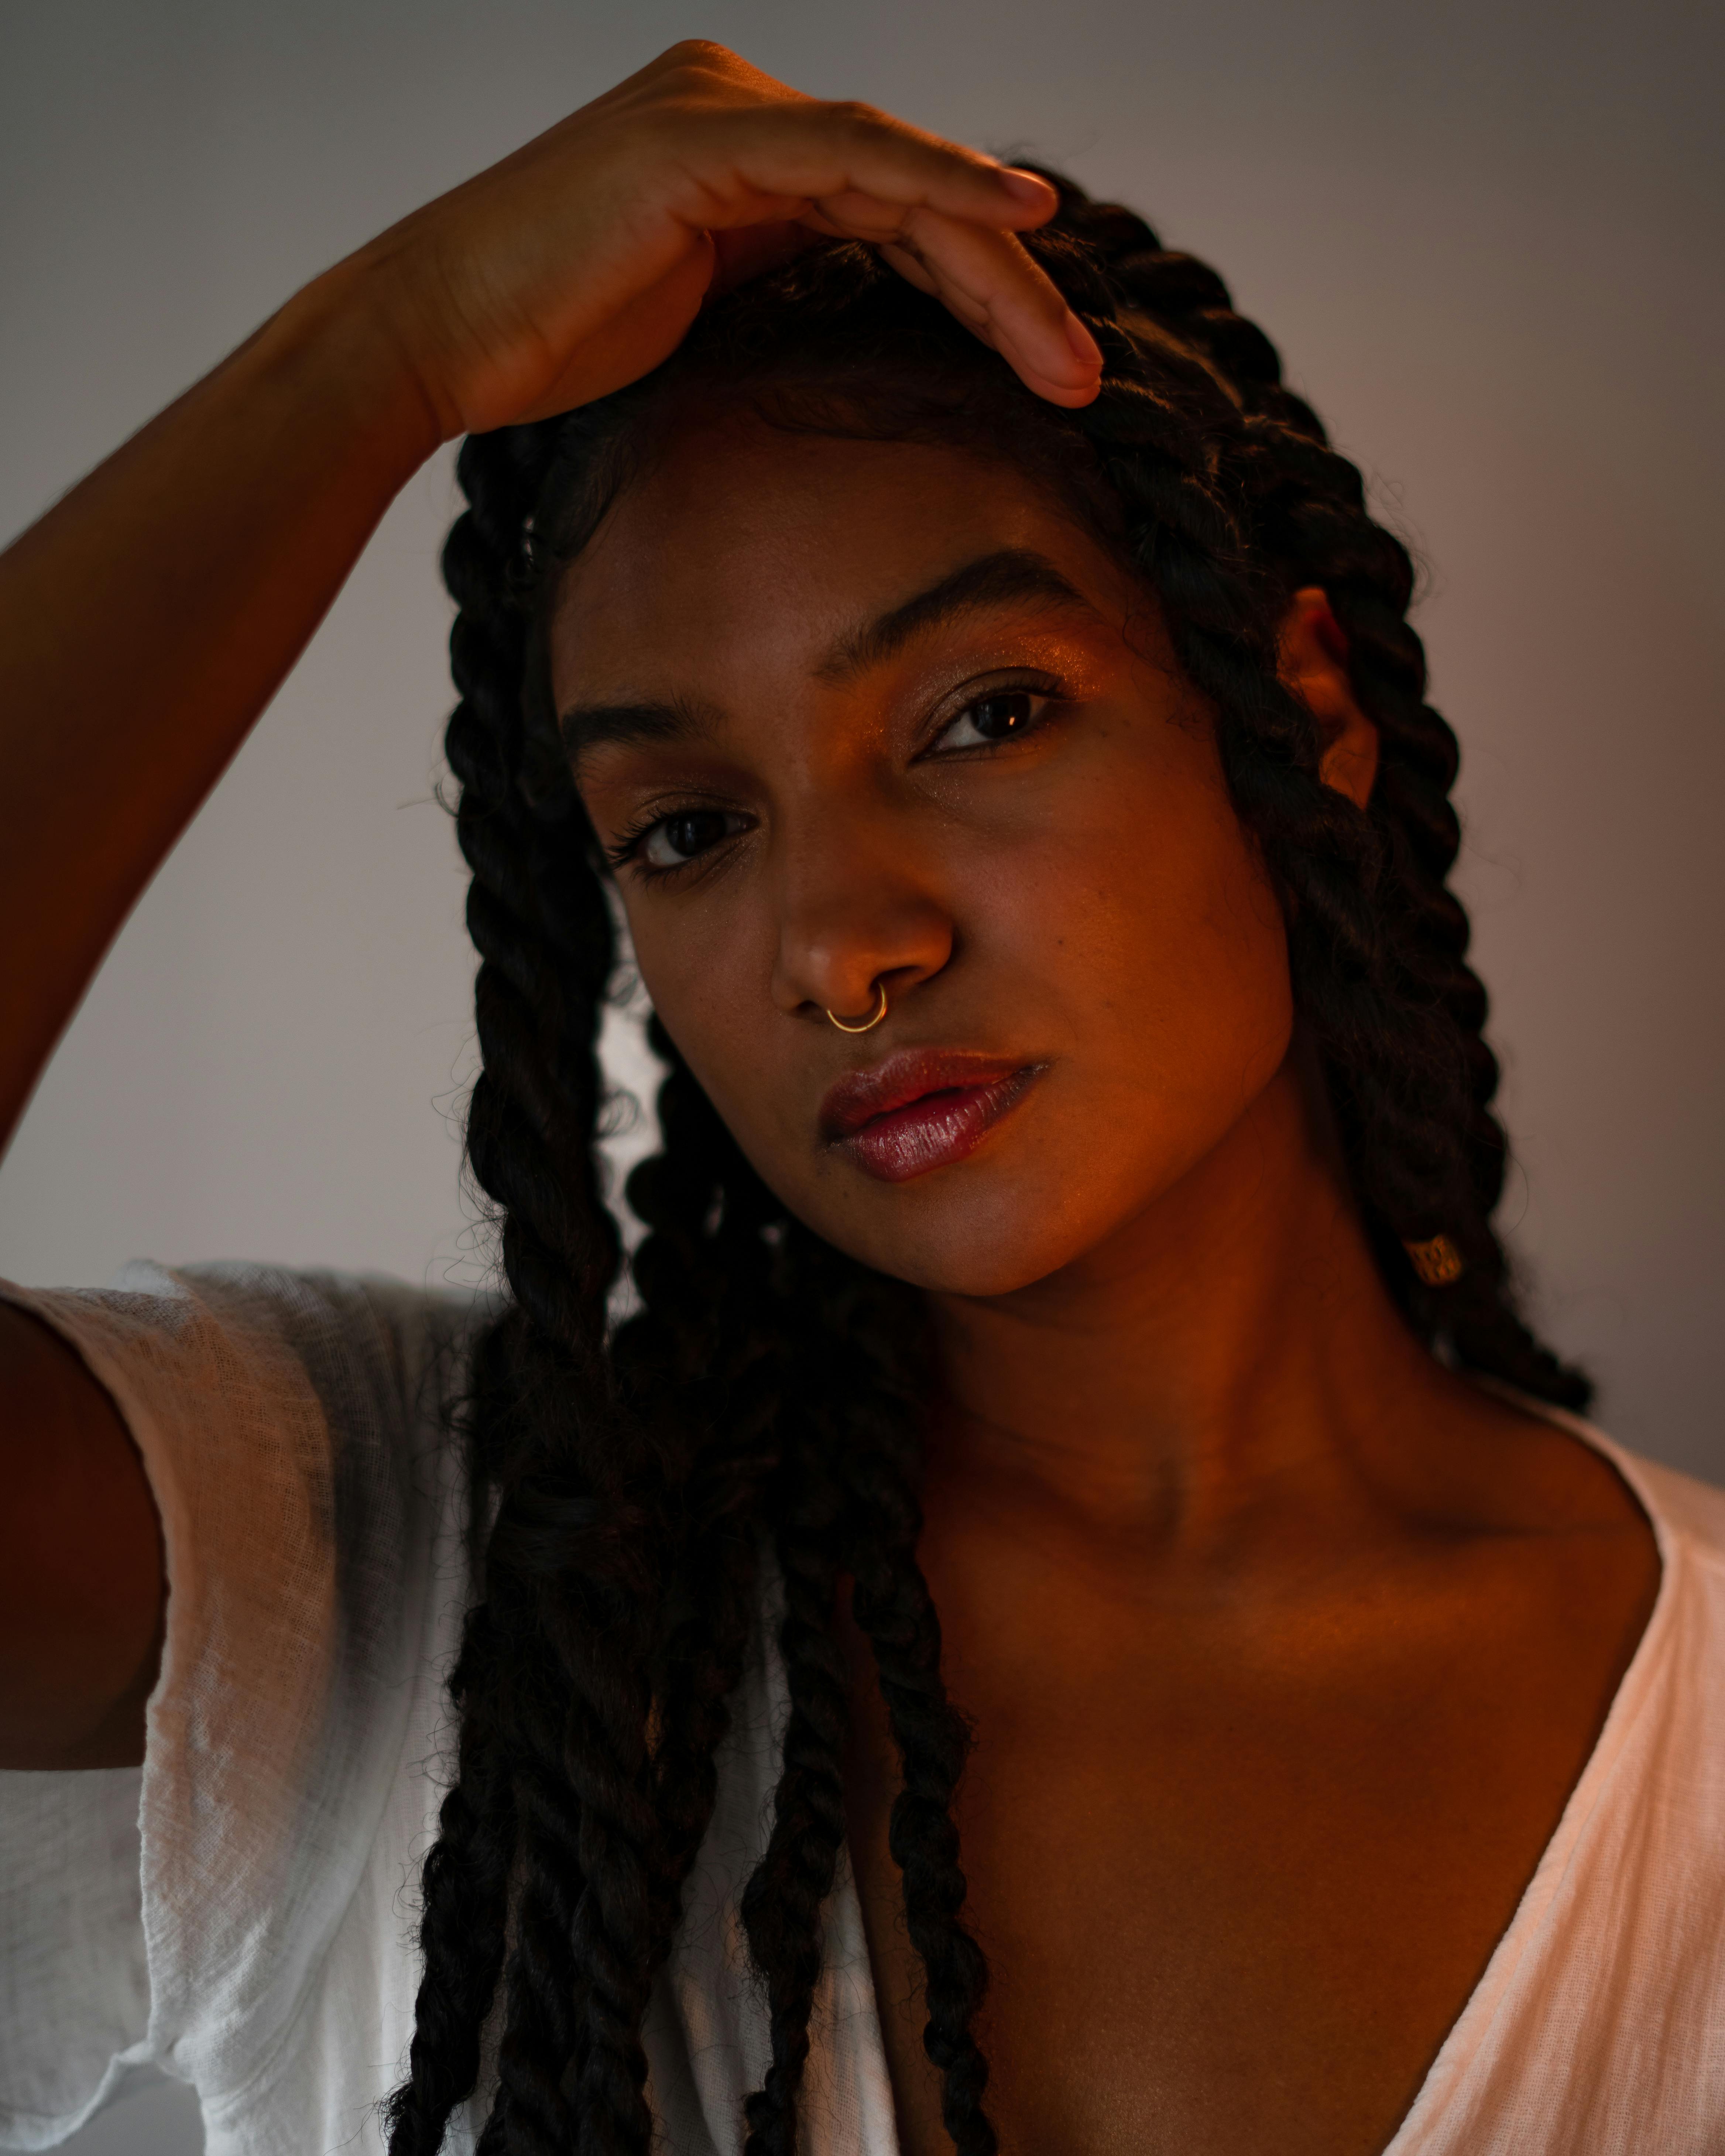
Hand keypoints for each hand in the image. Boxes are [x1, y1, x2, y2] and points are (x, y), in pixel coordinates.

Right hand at [351, 40, 1102, 438]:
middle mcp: (738, 107)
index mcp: (741, 153)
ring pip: (902, 181)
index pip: (895, 216)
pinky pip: (853, 155)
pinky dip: (941, 181)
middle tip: (1082, 378)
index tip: (1050, 371)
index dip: (983, 292)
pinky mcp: (702, 138)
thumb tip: (853, 322)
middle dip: (1011, 295)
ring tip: (1069, 357)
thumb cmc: (547, 341)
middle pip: (915, 196)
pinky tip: (1023, 218)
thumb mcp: (693, 313)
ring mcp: (720, 110)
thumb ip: (774, 284)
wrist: (436, 339)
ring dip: (1001, 271)